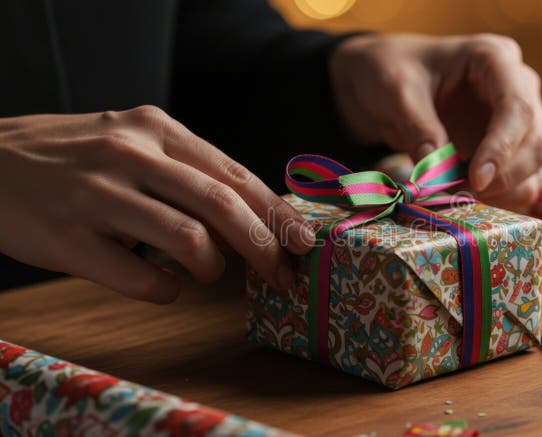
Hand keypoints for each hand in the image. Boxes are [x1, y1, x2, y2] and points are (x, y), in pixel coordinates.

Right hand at [0, 106, 314, 302]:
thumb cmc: (72, 158)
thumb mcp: (131, 143)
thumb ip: (187, 172)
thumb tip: (252, 217)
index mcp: (154, 129)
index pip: (235, 174)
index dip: (277, 214)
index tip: (303, 242)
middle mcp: (129, 154)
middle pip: (223, 206)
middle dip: (264, 248)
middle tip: (281, 276)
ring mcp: (96, 194)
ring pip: (189, 239)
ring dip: (212, 267)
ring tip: (205, 273)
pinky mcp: (67, 237)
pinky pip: (141, 277)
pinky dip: (167, 290)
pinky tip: (165, 285)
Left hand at [331, 33, 541, 211]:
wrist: (389, 84)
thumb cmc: (394, 72)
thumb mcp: (397, 92)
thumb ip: (418, 127)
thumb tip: (436, 172)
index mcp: (495, 58)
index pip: (518, 106)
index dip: (502, 147)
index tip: (476, 180)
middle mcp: (519, 87)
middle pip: (536, 141)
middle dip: (503, 176)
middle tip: (456, 194)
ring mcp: (519, 121)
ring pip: (534, 166)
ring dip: (501, 191)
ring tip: (454, 196)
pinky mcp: (510, 151)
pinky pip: (520, 182)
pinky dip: (496, 199)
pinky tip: (462, 198)